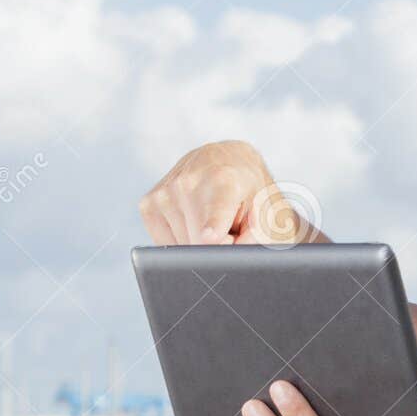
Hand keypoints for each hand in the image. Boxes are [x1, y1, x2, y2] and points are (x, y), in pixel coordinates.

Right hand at [139, 140, 325, 246]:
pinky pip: (165, 243)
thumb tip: (230, 256)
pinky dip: (182, 241)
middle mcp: (189, 183)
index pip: (213, 213)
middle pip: (198, 243)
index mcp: (224, 180)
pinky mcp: (148, 204)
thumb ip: (257, 238)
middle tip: (230, 232)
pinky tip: (194, 223)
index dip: (213, 230)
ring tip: (213, 223)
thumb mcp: (268, 213)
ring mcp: (164, 193)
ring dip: (199, 245)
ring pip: (181, 247)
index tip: (210, 237)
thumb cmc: (251, 191)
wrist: (226, 160)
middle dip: (216, 249)